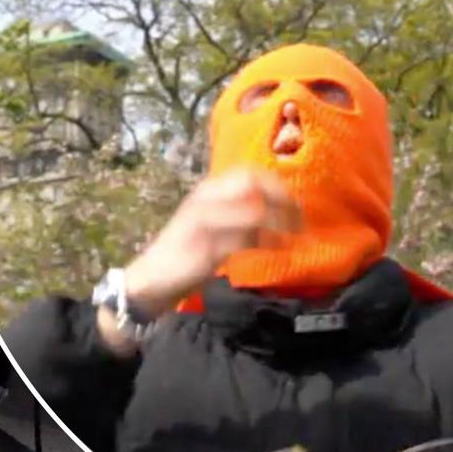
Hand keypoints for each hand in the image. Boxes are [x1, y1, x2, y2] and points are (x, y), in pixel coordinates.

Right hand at [121, 168, 299, 317]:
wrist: (152, 279)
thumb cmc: (188, 254)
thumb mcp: (218, 229)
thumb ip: (243, 218)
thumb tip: (281, 215)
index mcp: (209, 190)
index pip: (250, 172)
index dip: (278, 185)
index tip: (296, 206)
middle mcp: (205, 197)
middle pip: (254, 182)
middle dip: (283, 199)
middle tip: (300, 221)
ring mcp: (203, 220)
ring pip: (253, 209)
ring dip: (279, 221)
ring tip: (294, 236)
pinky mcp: (205, 247)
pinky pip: (243, 239)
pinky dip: (265, 243)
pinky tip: (276, 251)